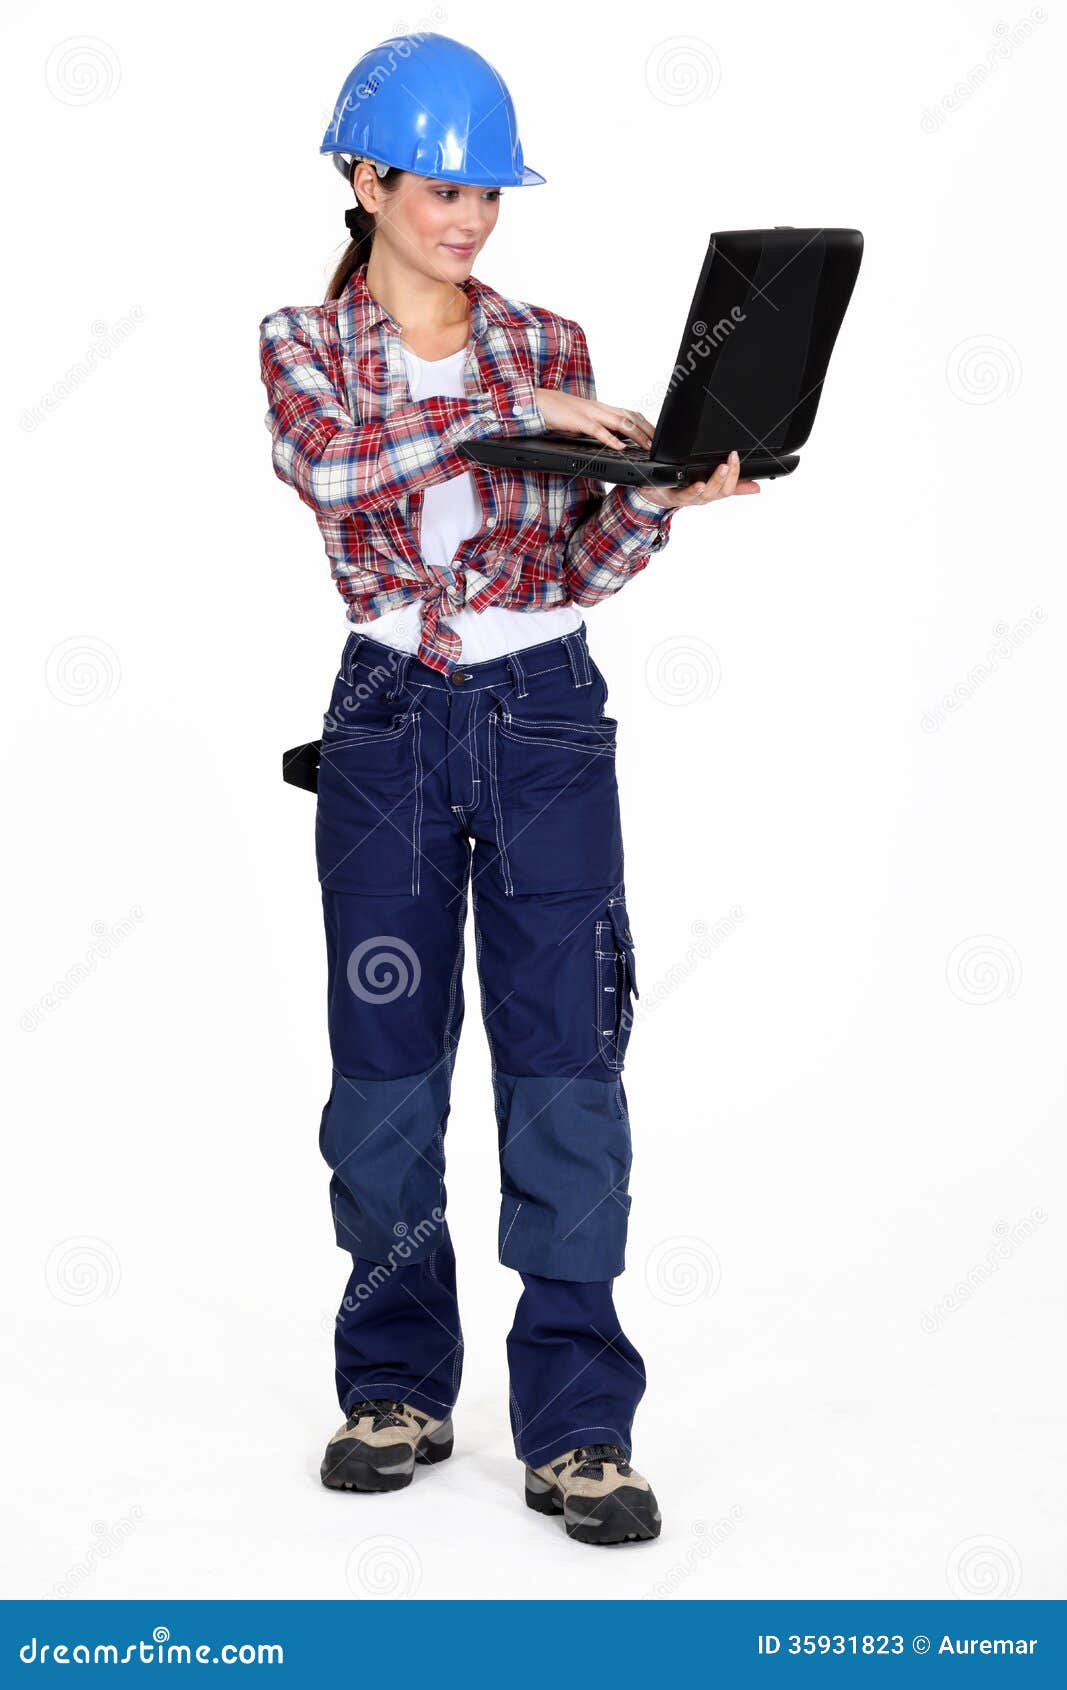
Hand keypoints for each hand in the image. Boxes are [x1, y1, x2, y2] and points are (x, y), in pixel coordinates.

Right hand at [532, 387, 655, 451]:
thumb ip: (598, 428)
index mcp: (601, 408)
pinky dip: (611, 439)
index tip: (656, 437)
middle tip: (659, 443)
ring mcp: (590, 413)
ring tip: (647, 446)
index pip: (630, 414)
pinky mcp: (579, 420)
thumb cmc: (558, 412)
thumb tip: (613, 439)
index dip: (646, 425)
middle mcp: (600, 408)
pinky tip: (620, 447)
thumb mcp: (583, 421)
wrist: (537, 402)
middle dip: (647, 430)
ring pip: (620, 422)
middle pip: (630, 417)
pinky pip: (598, 430)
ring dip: (636, 435)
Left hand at [633, 450, 760, 508]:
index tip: (735, 457)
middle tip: (727, 463)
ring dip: (708, 484)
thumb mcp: (715, 487)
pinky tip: (695, 483)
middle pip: (716, 492)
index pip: (729, 488)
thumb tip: (756, 487)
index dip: (735, 474)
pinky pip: (679, 494)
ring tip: (714, 474)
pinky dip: (690, 489)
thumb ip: (735, 487)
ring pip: (700, 494)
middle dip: (723, 478)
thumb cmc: (689, 489)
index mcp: (712, 494)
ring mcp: (686, 497)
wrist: (661, 495)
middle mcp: (701, 497)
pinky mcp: (671, 495)